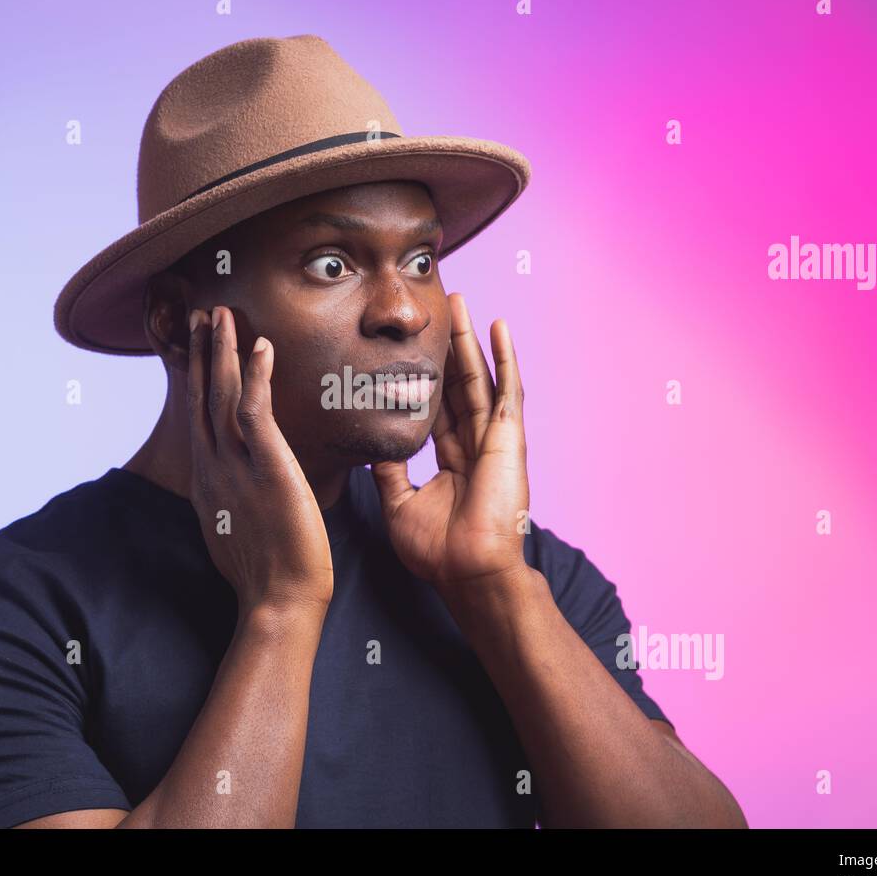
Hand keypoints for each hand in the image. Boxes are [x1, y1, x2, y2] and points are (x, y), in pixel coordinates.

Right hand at [187, 306, 333, 622]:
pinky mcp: (266, 468)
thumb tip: (243, 490)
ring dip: (222, 352)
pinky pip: (255, 411)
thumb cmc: (268, 573)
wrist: (279, 601)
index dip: (198, 377)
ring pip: (222, 396)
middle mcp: (214, 468)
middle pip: (203, 398)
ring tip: (223, 316)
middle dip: (202, 354)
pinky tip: (260, 346)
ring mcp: (236, 467)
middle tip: (204, 315)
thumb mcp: (239, 526)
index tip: (199, 346)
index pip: (200, 416)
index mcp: (209, 480)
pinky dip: (255, 375)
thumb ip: (236, 498)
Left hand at [370, 293, 530, 602]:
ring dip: (470, 339)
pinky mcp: (508, 438)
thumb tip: (368, 447)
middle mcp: (473, 444)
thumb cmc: (438, 550)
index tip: (410, 348)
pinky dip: (504, 357)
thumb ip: (388, 471)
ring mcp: (493, 439)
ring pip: (478, 378)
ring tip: (460, 304)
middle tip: (437, 308)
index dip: (423, 376)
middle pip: (457, 384)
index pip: (436, 407)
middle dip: (446, 346)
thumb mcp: (399, 503)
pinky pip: (506, 390)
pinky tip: (499, 327)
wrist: (468, 571)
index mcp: (451, 459)